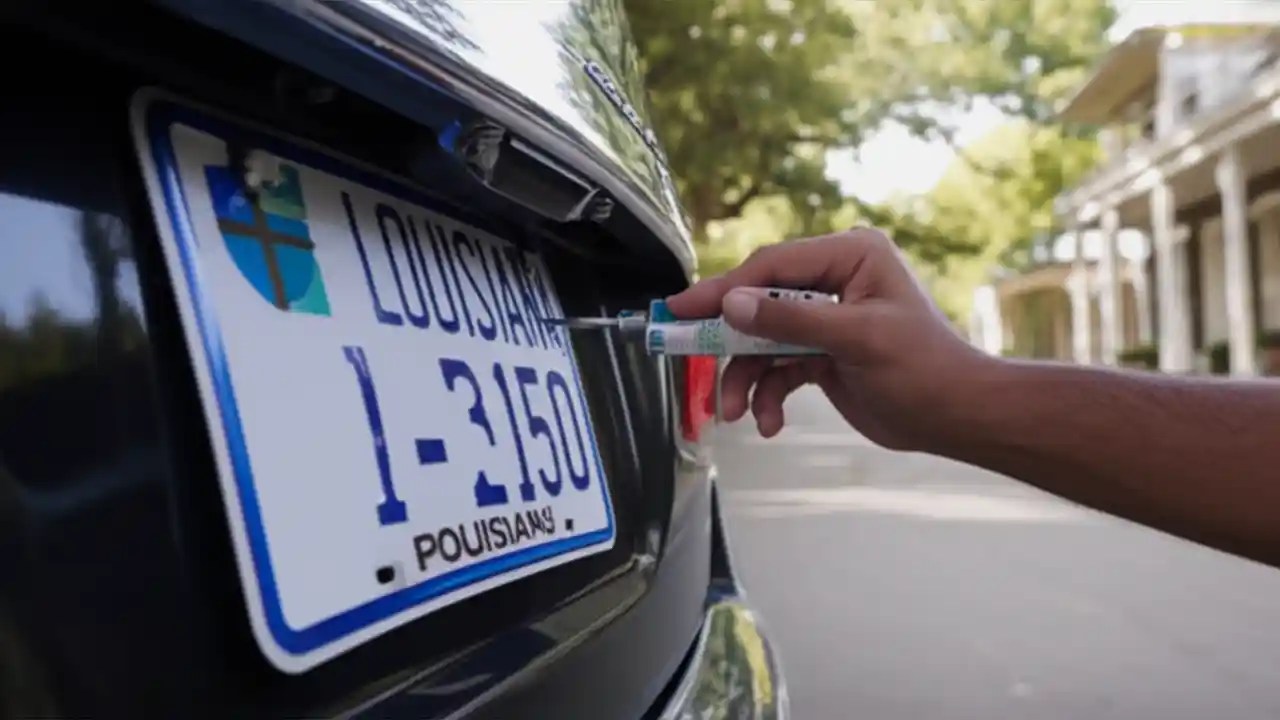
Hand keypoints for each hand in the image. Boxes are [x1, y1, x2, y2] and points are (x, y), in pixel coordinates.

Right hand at [665, 228, 992, 450]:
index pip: (772, 267)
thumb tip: (732, 305)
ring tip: (735, 413)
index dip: (724, 289)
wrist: (954, 417)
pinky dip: (768, 395)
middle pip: (759, 303)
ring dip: (745, 379)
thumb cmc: (922, 370)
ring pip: (762, 342)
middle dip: (730, 342)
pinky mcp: (821, 352)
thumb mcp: (855, 340)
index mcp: (850, 256)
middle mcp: (835, 279)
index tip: (681, 309)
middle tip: (687, 359)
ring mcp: (826, 317)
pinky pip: (777, 369)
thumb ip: (790, 322)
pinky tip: (770, 423)